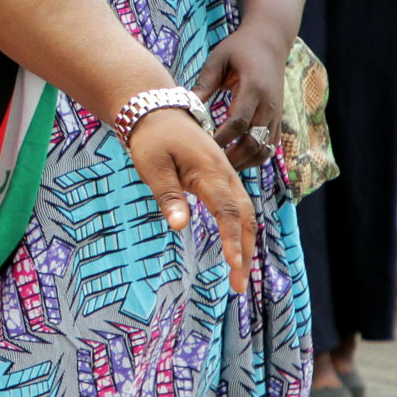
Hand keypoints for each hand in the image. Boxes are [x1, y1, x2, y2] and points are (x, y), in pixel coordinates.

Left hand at [124, 107, 256, 293]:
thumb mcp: (151, 165)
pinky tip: (236, 250)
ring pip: (245, 213)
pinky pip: (237, 207)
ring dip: (245, 244)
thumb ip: (167, 195)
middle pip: (245, 218)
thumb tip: (179, 227)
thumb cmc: (151, 138)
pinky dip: (240, 230)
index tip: (233, 266)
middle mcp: (226, 174)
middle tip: (239, 286)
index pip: (227, 211)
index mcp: (210, 171)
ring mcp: (226, 175)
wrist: (156, 110)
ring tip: (239, 276)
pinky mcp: (221, 178)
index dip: (231, 239)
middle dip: (245, 252)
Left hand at [193, 25, 288, 170]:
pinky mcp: (278, 119)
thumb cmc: (238, 48)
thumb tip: (183, 108)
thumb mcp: (217, 60)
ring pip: (265, 149)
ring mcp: (276, 114)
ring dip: (244, 162)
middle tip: (209, 166)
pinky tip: (235, 161)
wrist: (270, 42)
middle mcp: (269, 104)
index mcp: (253, 88)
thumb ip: (203, 85)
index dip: (221, 138)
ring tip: (220, 169)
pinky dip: (255, 157)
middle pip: (254, 142)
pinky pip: (270, 146)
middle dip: (232, 157)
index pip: (239, 121)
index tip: (202, 147)